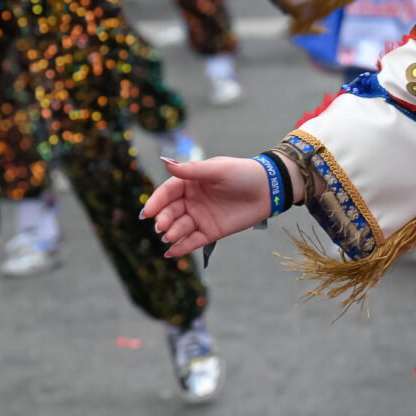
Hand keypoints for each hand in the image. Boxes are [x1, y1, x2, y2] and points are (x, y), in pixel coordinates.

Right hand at [143, 156, 280, 257]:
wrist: (268, 190)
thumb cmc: (242, 174)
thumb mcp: (216, 169)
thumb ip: (191, 170)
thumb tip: (164, 163)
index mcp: (190, 182)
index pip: (168, 192)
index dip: (157, 201)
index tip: (147, 211)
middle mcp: (192, 200)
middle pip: (171, 211)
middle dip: (164, 219)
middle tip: (161, 226)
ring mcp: (200, 217)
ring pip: (180, 227)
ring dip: (172, 233)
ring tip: (168, 236)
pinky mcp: (210, 232)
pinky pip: (192, 241)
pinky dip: (181, 247)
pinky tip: (171, 253)